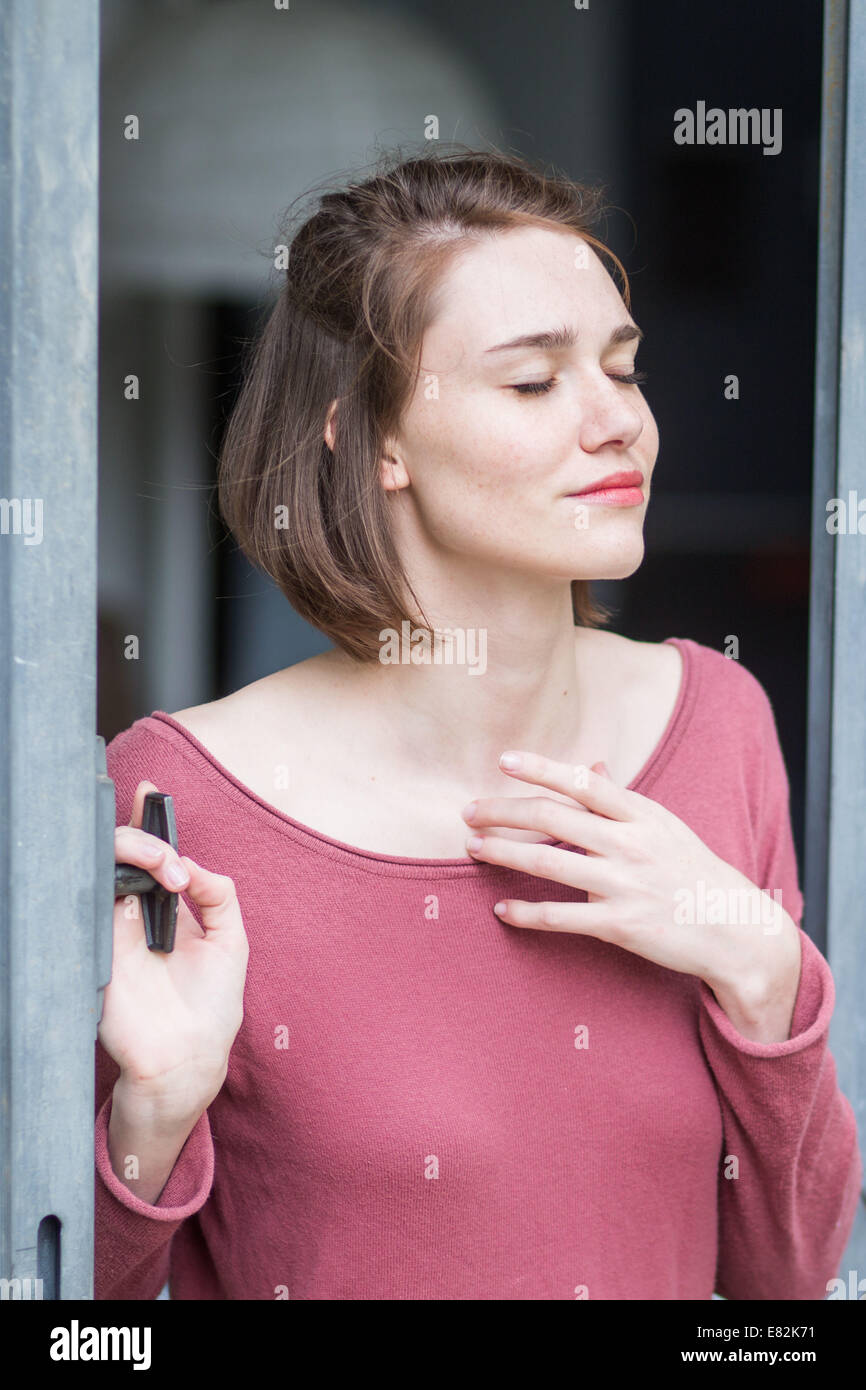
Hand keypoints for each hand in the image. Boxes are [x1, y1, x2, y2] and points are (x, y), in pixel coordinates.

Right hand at [99, 780, 249, 1117]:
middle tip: (173, 866)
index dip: (146, 822)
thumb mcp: (232, 941)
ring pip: (105, 867)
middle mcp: (136, 914)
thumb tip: (190, 863)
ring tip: (165, 869)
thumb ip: (218, 894)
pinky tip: (132, 880)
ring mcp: (113, 929)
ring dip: (134, 850)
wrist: (186, 1060)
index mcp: (166, 909)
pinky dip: (107, 877)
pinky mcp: (98, 948)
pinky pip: (89, 901)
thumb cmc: (210, 1007)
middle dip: (148, 839)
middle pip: (124, 853)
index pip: (150, 856)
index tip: (148, 791)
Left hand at [462, 752, 801, 1041]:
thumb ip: (621, 800)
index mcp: (641, 814)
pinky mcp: (620, 925)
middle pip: (552, 817)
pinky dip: (525, 913)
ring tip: (472, 849)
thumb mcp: (663, 827)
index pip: (582, 781)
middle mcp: (630, 843)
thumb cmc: (692, 871)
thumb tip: (590, 767)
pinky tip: (502, 910)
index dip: (540, 768)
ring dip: (502, 853)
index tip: (503, 761)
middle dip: (503, 811)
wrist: (734, 928)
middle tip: (469, 812)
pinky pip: (560, 917)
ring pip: (547, 862)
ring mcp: (625, 884)